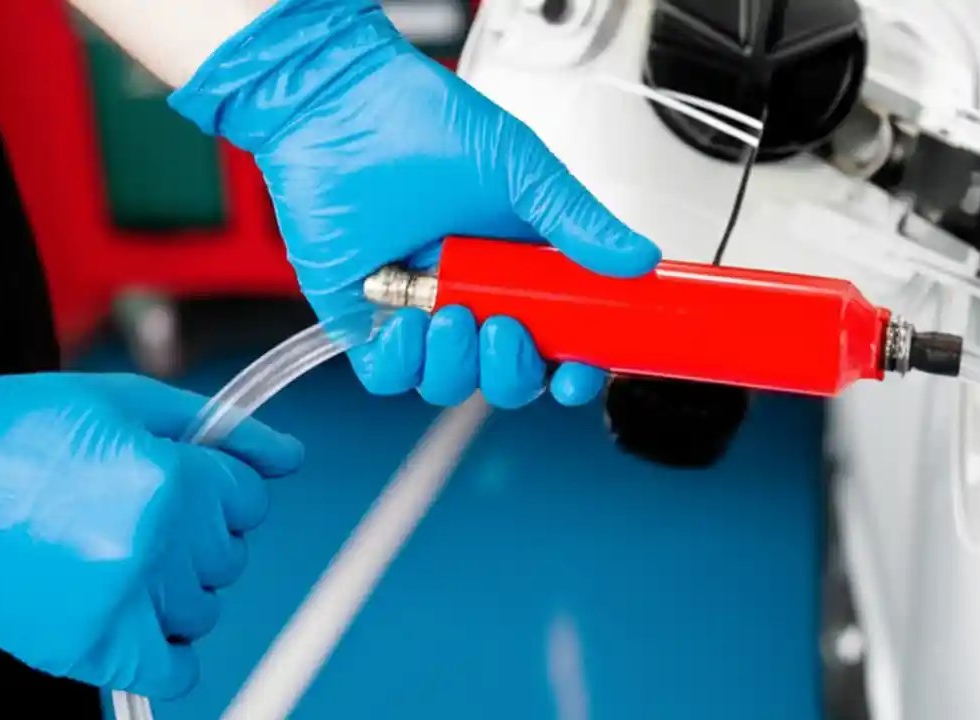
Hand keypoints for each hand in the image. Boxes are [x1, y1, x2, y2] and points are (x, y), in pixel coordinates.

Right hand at [0, 364, 302, 698]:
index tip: (179, 483)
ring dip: (176, 588)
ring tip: (115, 556)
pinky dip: (169, 655)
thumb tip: (290, 456)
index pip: (249, 501)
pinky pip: (171, 672)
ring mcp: (121, 600)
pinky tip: (141, 621)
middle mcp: (157, 545)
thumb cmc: (19, 428)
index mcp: (174, 481)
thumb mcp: (130, 404)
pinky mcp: (83, 645)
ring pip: (203, 609)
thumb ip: (226, 434)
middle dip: (196, 535)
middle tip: (134, 514)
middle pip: (228, 556)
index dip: (216, 488)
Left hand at [169, 0, 660, 408]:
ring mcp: (419, 311)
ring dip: (457, 364)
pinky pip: (388, 374)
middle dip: (512, 369)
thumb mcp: (522, 172)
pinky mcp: (365, 319)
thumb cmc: (422, 124)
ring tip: (449, 315)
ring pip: (451, 383)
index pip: (558, 341)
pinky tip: (408, 319)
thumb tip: (639, 260)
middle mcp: (471, 297)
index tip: (579, 372)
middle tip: (504, 327)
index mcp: (517, 270)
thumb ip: (580, 224)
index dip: (574, 369)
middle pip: (508, 376)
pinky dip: (403, 362)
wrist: (340, 107)